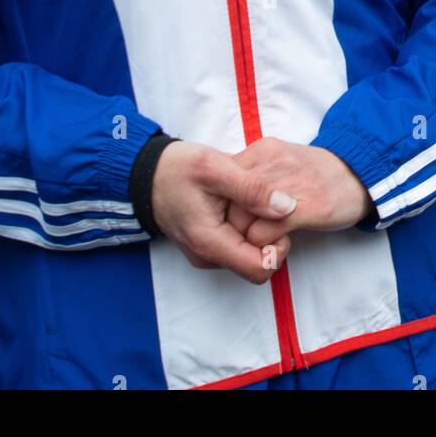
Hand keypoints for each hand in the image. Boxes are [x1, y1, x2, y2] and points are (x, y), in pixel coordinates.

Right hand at [151, 140, 296, 284]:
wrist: (147, 173)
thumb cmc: (177, 168)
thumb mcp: (215, 168)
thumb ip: (252, 188)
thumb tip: (288, 207)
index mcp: (209, 242)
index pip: (260, 269)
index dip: (278, 246)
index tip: (278, 215)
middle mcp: (208, 256)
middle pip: (257, 264)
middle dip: (271, 237)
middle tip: (268, 202)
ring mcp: (206, 253)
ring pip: (248, 255)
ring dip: (259, 231)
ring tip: (253, 198)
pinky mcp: (208, 245)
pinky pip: (237, 246)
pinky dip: (246, 227)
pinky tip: (243, 202)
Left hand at [226, 138, 373, 246]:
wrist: (361, 173)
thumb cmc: (318, 173)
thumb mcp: (282, 161)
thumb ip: (255, 174)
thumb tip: (227, 195)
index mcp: (262, 152)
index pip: (223, 181)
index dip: (225, 205)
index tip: (235, 218)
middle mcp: (269, 164)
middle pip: (227, 202)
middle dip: (233, 225)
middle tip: (248, 235)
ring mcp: (286, 186)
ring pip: (241, 220)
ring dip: (248, 239)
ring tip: (265, 241)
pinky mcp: (303, 209)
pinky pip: (263, 234)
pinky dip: (265, 246)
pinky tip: (279, 244)